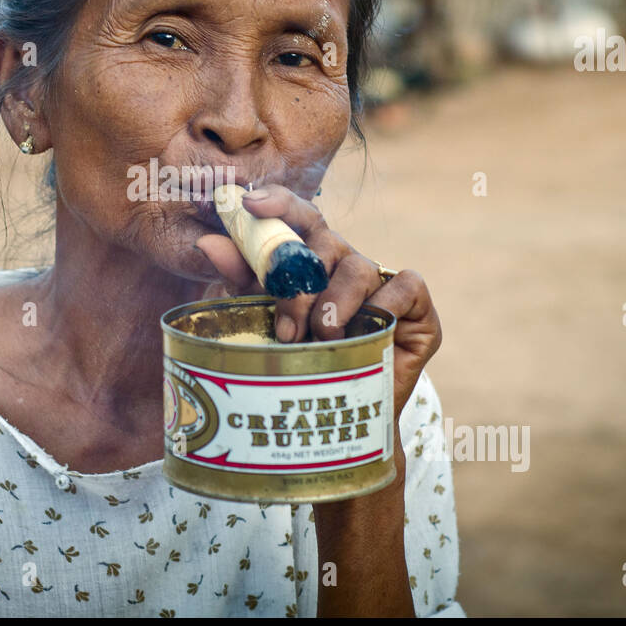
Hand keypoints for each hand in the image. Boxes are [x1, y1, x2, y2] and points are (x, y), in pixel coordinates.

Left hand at [194, 184, 441, 415]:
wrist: (338, 423)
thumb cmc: (298, 365)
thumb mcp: (262, 319)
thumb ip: (241, 279)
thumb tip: (208, 242)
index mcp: (311, 258)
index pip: (299, 216)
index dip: (279, 203)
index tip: (251, 204)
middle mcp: (346, 263)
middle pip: (325, 242)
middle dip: (300, 283)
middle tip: (285, 327)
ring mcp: (382, 283)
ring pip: (359, 266)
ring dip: (336, 302)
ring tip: (322, 337)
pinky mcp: (417, 308)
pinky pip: (405, 284)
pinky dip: (385, 303)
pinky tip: (369, 330)